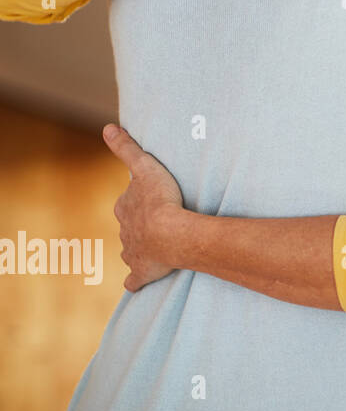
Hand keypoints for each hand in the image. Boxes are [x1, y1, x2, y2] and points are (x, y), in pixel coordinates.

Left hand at [102, 124, 185, 291]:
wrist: (172, 234)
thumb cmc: (161, 200)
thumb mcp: (145, 168)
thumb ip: (126, 149)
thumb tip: (107, 127)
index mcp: (125, 208)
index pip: (127, 203)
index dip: (137, 201)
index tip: (149, 199)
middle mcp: (125, 231)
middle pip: (129, 226)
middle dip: (137, 225)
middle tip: (156, 222)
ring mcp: (132, 253)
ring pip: (130, 250)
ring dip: (138, 249)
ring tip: (154, 248)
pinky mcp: (143, 271)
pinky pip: (134, 279)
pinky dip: (135, 280)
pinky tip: (136, 283)